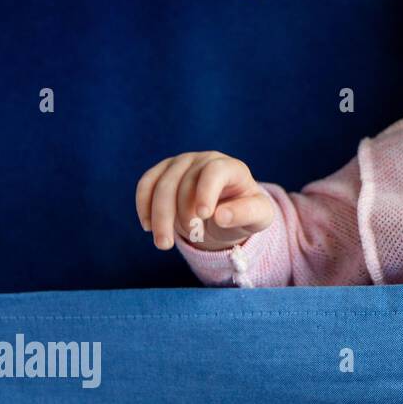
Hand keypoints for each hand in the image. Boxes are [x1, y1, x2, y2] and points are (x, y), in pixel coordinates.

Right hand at [135, 151, 275, 250]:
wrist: (226, 211)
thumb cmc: (244, 212)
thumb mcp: (258, 217)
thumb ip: (246, 214)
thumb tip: (222, 216)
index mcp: (232, 168)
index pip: (215, 171)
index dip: (206, 191)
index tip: (203, 216)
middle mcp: (205, 160)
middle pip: (183, 182)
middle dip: (180, 214)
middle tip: (188, 239)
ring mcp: (182, 163)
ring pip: (161, 185)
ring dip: (159, 216)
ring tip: (164, 243)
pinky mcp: (163, 172)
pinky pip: (146, 184)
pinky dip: (144, 206)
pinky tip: (149, 227)